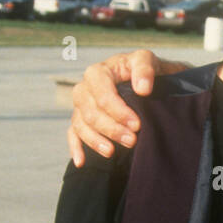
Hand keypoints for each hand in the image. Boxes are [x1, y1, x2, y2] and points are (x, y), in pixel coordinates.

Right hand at [68, 49, 187, 165]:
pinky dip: (75, 147)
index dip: (117, 110)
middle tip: (132, 140)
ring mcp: (82, 105)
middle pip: (90, 111)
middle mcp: (86, 87)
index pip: (102, 91)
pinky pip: (73, 133)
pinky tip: (81, 162)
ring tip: (112, 153)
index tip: (137, 124)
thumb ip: (145, 69)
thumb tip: (143, 89)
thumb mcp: (149, 61)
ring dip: (95, 140)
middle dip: (110, 128)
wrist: (147, 82)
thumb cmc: (147, 72)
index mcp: (100, 71)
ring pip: (80, 124)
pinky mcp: (82, 119)